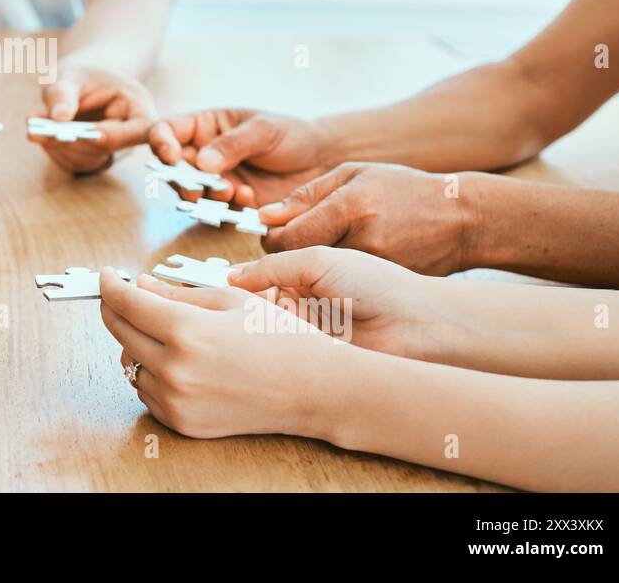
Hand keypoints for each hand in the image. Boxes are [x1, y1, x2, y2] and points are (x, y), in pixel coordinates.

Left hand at [28, 62, 154, 173]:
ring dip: (57, 147)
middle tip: (36, 127)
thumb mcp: (68, 74)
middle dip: (70, 139)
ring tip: (34, 125)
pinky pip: (75, 166)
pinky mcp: (96, 159)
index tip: (95, 134)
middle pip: (106, 148)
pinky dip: (53, 152)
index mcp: (138, 106)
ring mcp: (114, 150)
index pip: (140, 130)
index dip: (118, 135)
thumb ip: (63, 92)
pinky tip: (39, 133)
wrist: (80, 82)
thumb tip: (58, 117)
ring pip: (87, 161)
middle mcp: (131, 133)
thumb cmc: (79, 74)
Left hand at [99, 268, 342, 439]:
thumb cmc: (279, 336)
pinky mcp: (182, 423)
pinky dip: (150, 373)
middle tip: (122, 296)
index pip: (126, 303)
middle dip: (115, 309)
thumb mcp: (229, 300)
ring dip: (134, 343)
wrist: (314, 389)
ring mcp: (177, 401)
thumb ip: (176, 294)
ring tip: (160, 330)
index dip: (110, 285)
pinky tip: (174, 360)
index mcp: (186, 331)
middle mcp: (175, 369)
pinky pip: (146, 392)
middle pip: (119, 333)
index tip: (107, 276)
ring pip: (129, 364)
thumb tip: (138, 286)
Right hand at [149, 108, 328, 206]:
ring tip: (230, 192)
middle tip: (198, 187)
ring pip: (190, 192)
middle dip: (182, 179)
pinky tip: (249, 199)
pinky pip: (216, 211)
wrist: (320, 162)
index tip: (172, 157)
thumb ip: (232, 144)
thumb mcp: (263, 130)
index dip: (161, 143)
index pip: (167, 130)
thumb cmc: (290, 135)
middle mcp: (203, 154)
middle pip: (172, 168)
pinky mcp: (230, 203)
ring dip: (204, 196)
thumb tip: (202, 162)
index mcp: (205, 126)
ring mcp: (215, 180)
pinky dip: (227, 208)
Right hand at [227, 246, 440, 359]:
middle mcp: (297, 304)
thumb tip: (231, 275)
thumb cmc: (378, 284)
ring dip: (245, 327)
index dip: (229, 281)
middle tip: (206, 307)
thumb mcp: (320, 260)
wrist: (416, 325)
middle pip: (249, 306)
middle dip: (230, 306)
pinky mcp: (308, 358)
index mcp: (299, 275)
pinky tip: (253, 342)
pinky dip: (263, 348)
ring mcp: (301, 332)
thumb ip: (274, 265)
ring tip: (229, 323)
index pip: (253, 277)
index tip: (202, 284)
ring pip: (259, 330)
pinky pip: (277, 352)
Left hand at [259, 162, 472, 276]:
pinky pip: (344, 291)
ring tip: (318, 258)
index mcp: (352, 207)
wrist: (461, 220)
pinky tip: (343, 273)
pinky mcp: (386, 288)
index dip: (272, 238)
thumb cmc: (403, 190)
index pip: (290, 236)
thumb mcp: (353, 175)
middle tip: (288, 249)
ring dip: (308, 274)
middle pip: (301, 262)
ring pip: (320, 281)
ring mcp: (378, 269)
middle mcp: (364, 240)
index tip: (272, 233)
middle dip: (285, 258)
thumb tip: (265, 216)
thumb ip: (306, 195)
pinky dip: (334, 285)